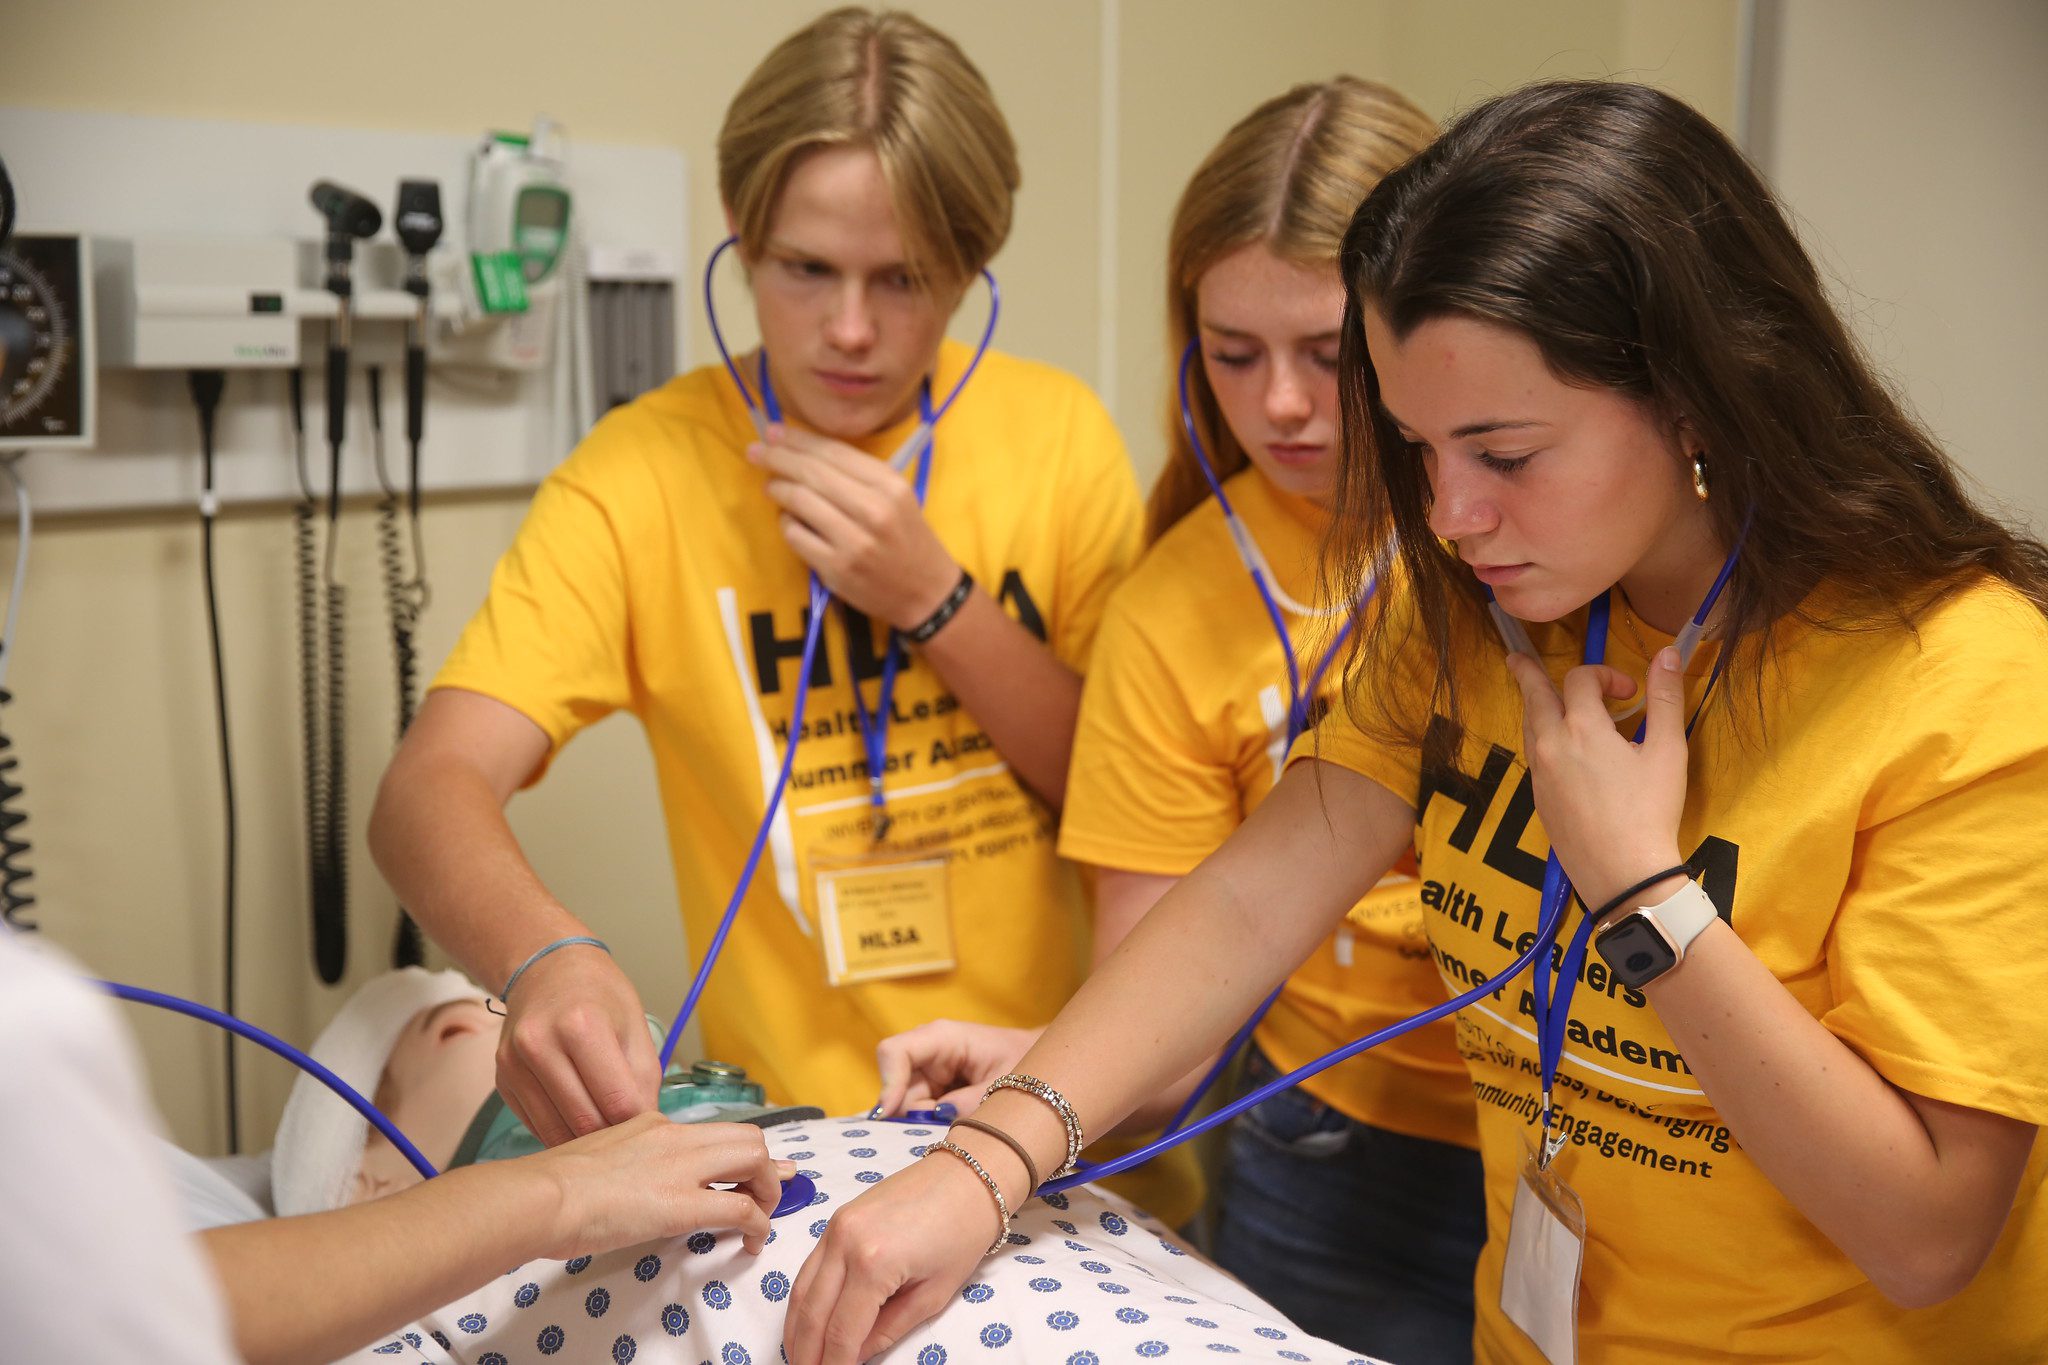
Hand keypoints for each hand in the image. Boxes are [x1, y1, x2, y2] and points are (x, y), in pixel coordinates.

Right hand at [497, 944, 661, 1145]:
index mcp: (581, 1026)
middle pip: (585, 1122)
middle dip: (613, 1136)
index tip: (649, 1127)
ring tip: (605, 1128)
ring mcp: (514, 1064)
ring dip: (585, 1141)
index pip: (617, 1101)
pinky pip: (536, 1126)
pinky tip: (578, 1117)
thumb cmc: (598, 995)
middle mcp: (539, 1044)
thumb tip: (647, 1126)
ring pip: (557, 1132)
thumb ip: (644, 1080)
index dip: (639, 1123)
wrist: (547, 970)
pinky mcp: (501, 1080)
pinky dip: (561, 1132)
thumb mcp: (636, 1025)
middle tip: (630, 1134)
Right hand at [528, 1114, 793, 1259]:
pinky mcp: (683, 1204)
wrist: (541, 1196)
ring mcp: (681, 1167)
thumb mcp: (594, 1156)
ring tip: (760, 1219)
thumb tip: (631, 1183)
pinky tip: (749, 1242)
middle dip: (765, 1167)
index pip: (710, 1132)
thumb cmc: (551, 1186)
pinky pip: (741, 1208)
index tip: (754, 1165)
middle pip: (747, 1136)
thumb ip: (623, 1161)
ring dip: (768, 1191)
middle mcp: (674, 1136)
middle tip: (765, 1195)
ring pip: (755, 1159)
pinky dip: (757, 1225)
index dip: (736, 1153)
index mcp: (651, 1123)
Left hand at [748, 423, 960, 628]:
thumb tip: (803, 450)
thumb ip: (857, 474)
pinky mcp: (837, 569)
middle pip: (812, 473)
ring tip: (771, 485)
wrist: (927, 592)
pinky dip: (786, 523)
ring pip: (800, 502)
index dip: (798, 439)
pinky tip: (789, 520)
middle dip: (777, 458)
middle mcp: (874, 510)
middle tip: (755, 452)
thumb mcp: (897, 497)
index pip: (834, 452)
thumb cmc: (908, 538)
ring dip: (777, 489)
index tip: (773, 432)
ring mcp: (854, 541)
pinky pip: (796, 536)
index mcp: (890, 485)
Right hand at [787, 1153, 997, 1364]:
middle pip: (812, 1313)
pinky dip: (805, 1298)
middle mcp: (844, 1242)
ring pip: (801, 1290)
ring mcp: (836, 1226)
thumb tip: (857, 1356)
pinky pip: (810, 1266)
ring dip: (796, 1329)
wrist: (968, 1174)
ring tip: (800, 1358)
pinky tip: (807, 1321)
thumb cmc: (963, 1232)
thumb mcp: (934, 1293)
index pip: (842, 1331)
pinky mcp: (837, 1217)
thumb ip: (889, 1329)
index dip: (833, 1364)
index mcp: (874, 1263)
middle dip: (806, 1353)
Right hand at [874, 1019, 1041, 1116]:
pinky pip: (920, 1111)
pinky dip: (934, 1124)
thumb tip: (938, 1115)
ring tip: (968, 1120)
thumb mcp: (1004, 1084)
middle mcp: (928, 1051)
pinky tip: (961, 1122)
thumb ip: (971, 1101)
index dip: (887, 1084)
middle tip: (953, 1127)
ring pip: (908, 1106)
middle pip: (899, 1089)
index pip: (894, 1052)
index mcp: (943, 1037)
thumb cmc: (1024, 1062)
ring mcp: (928, 1070)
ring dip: (929, 1122)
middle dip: (918, 1115)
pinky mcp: (933, 1088)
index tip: (889, 1117)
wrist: (1038, 1063)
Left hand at [1504, 645, 1689, 909]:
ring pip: (1529, 727)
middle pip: (1533, 697)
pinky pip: (1534, 756)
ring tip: (1537, 697)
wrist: (1624, 873)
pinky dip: (1542, 739)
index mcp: (1581, 728)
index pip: (1579, 679)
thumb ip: (1666, 698)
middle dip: (1527, 673)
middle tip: (1516, 657)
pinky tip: (1558, 749)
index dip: (1605, 674)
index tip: (1631, 693)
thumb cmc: (1650, 811)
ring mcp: (1539, 774)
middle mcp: (1550, 745)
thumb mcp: (1668, 750)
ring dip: (1536, 707)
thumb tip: (1667, 653)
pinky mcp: (1538, 799)